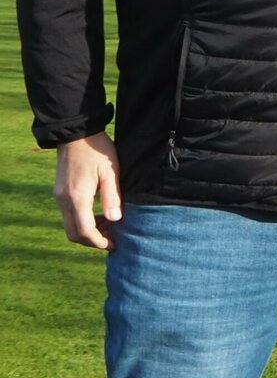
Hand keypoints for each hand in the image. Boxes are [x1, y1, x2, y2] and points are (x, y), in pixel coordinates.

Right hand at [55, 132, 122, 249]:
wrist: (76, 133)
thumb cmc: (98, 150)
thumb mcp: (111, 172)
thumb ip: (112, 197)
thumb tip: (115, 220)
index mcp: (77, 197)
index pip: (84, 231)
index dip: (99, 242)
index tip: (114, 245)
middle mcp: (63, 199)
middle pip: (73, 233)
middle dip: (92, 240)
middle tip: (113, 238)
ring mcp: (59, 195)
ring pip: (70, 224)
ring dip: (87, 230)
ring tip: (110, 226)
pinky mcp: (60, 191)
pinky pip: (68, 214)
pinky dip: (82, 220)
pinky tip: (99, 214)